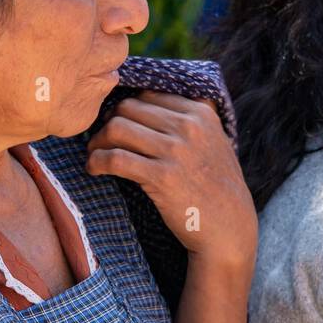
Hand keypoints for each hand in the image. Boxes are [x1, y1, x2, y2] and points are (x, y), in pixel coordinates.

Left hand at [86, 90, 256, 271]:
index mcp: (200, 112)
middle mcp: (188, 126)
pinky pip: (116, 159)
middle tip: (100, 142)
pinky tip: (94, 169)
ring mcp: (175, 151)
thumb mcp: (216, 142)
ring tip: (94, 155)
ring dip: (98, 141)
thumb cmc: (217, 188)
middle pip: (128, 108)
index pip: (148, 95)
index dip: (126, 110)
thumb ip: (193, 119)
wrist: (229, 227)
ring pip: (117, 128)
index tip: (118, 127)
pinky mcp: (161, 177)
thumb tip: (153, 99)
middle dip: (108, 123)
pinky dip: (97, 162)